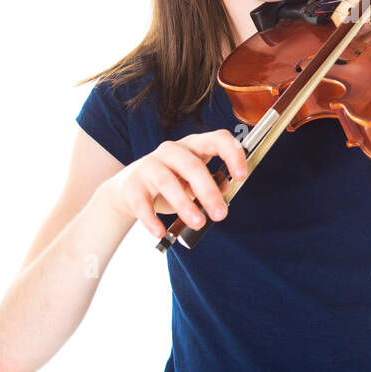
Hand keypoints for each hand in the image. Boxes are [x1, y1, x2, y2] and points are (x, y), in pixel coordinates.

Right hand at [93, 131, 248, 238]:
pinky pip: (142, 202)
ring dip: (185, 205)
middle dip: (209, 192)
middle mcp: (172, 151)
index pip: (217, 139)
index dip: (233, 154)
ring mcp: (150, 165)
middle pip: (193, 166)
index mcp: (193, 147)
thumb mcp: (193, 182)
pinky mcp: (133, 184)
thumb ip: (211, 182)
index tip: (242, 176)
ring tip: (198, 223)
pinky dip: (152, 219)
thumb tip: (226, 187)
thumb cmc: (170, 183)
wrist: (128, 190)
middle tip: (221, 215)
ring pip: (168, 182)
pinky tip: (161, 232)